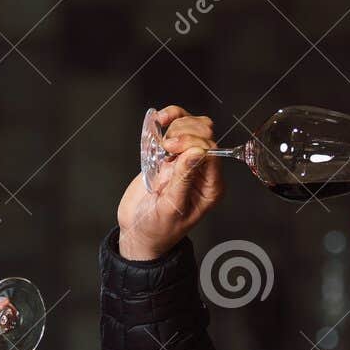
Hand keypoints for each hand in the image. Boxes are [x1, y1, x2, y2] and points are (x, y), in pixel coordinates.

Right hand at [116, 104, 224, 260]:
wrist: (137, 231)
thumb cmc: (156, 229)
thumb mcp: (170, 208)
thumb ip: (183, 179)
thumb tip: (197, 152)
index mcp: (210, 187)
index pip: (211, 151)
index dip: (192, 142)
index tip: (170, 148)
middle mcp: (203, 171)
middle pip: (205, 133)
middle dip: (184, 133)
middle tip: (165, 148)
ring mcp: (187, 160)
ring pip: (193, 125)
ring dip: (175, 126)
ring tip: (160, 144)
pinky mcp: (172, 154)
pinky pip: (179, 125)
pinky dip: (170, 118)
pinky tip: (160, 121)